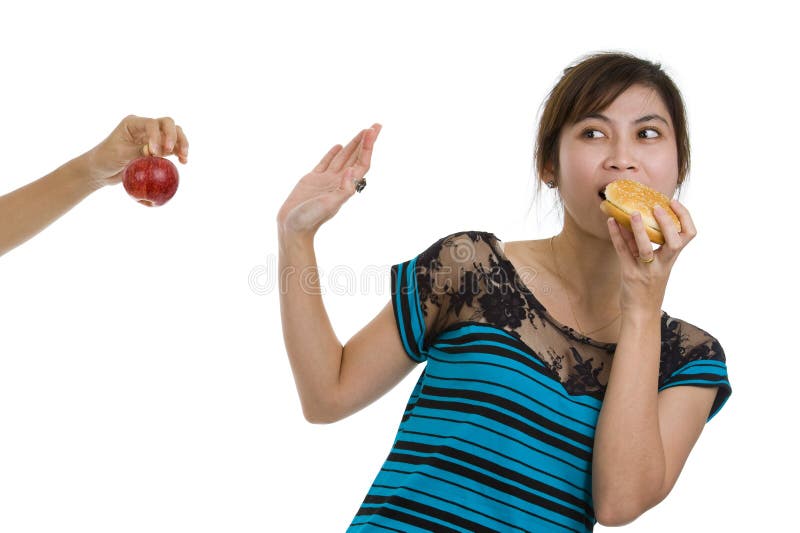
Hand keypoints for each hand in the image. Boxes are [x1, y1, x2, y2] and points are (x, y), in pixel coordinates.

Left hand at [84, 115, 188, 188]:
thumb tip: (156, 153)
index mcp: (133, 123)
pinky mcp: (158, 149)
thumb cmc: (105, 159)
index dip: (157, 136)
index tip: (154, 153)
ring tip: (183, 157)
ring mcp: (153, 137)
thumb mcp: (119, 155)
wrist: (101, 170)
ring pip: (174, 133)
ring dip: (181, 143)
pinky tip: (183, 162)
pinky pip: (173, 148)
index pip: (151, 123)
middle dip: (173, 135)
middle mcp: (145, 127)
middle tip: (171, 151)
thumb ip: (138, 151)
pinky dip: (180, 153)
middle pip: (167, 123)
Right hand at [277, 123, 380, 237]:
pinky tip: (338, 146)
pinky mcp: (313, 179)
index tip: (372, 131)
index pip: (362, 162)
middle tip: (376, 125)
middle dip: (366, 141)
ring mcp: (326, 179)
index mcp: (344, 186)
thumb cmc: (310, 219)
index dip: (368, 147)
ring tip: (363, 131)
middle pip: (356, 156)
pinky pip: (326, 162)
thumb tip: (353, 171)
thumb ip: (343, 190)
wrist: (292, 227)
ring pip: (343, 157)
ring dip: (353, 144)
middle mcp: (338, 180)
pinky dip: (333, 153)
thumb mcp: (329, 205)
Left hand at [606, 199, 696, 313]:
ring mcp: (646, 270)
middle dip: (667, 223)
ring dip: (639, 229)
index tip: (673, 202)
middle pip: (675, 242)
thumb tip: (635, 219)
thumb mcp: (655, 266)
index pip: (688, 235)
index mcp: (671, 259)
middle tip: (657, 207)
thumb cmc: (648, 287)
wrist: (641, 314)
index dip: (684, 217)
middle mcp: (662, 264)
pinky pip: (623, 252)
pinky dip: (616, 236)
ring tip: (632, 213)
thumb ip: (647, 245)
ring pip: (646, 248)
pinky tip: (611, 222)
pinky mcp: (630, 274)